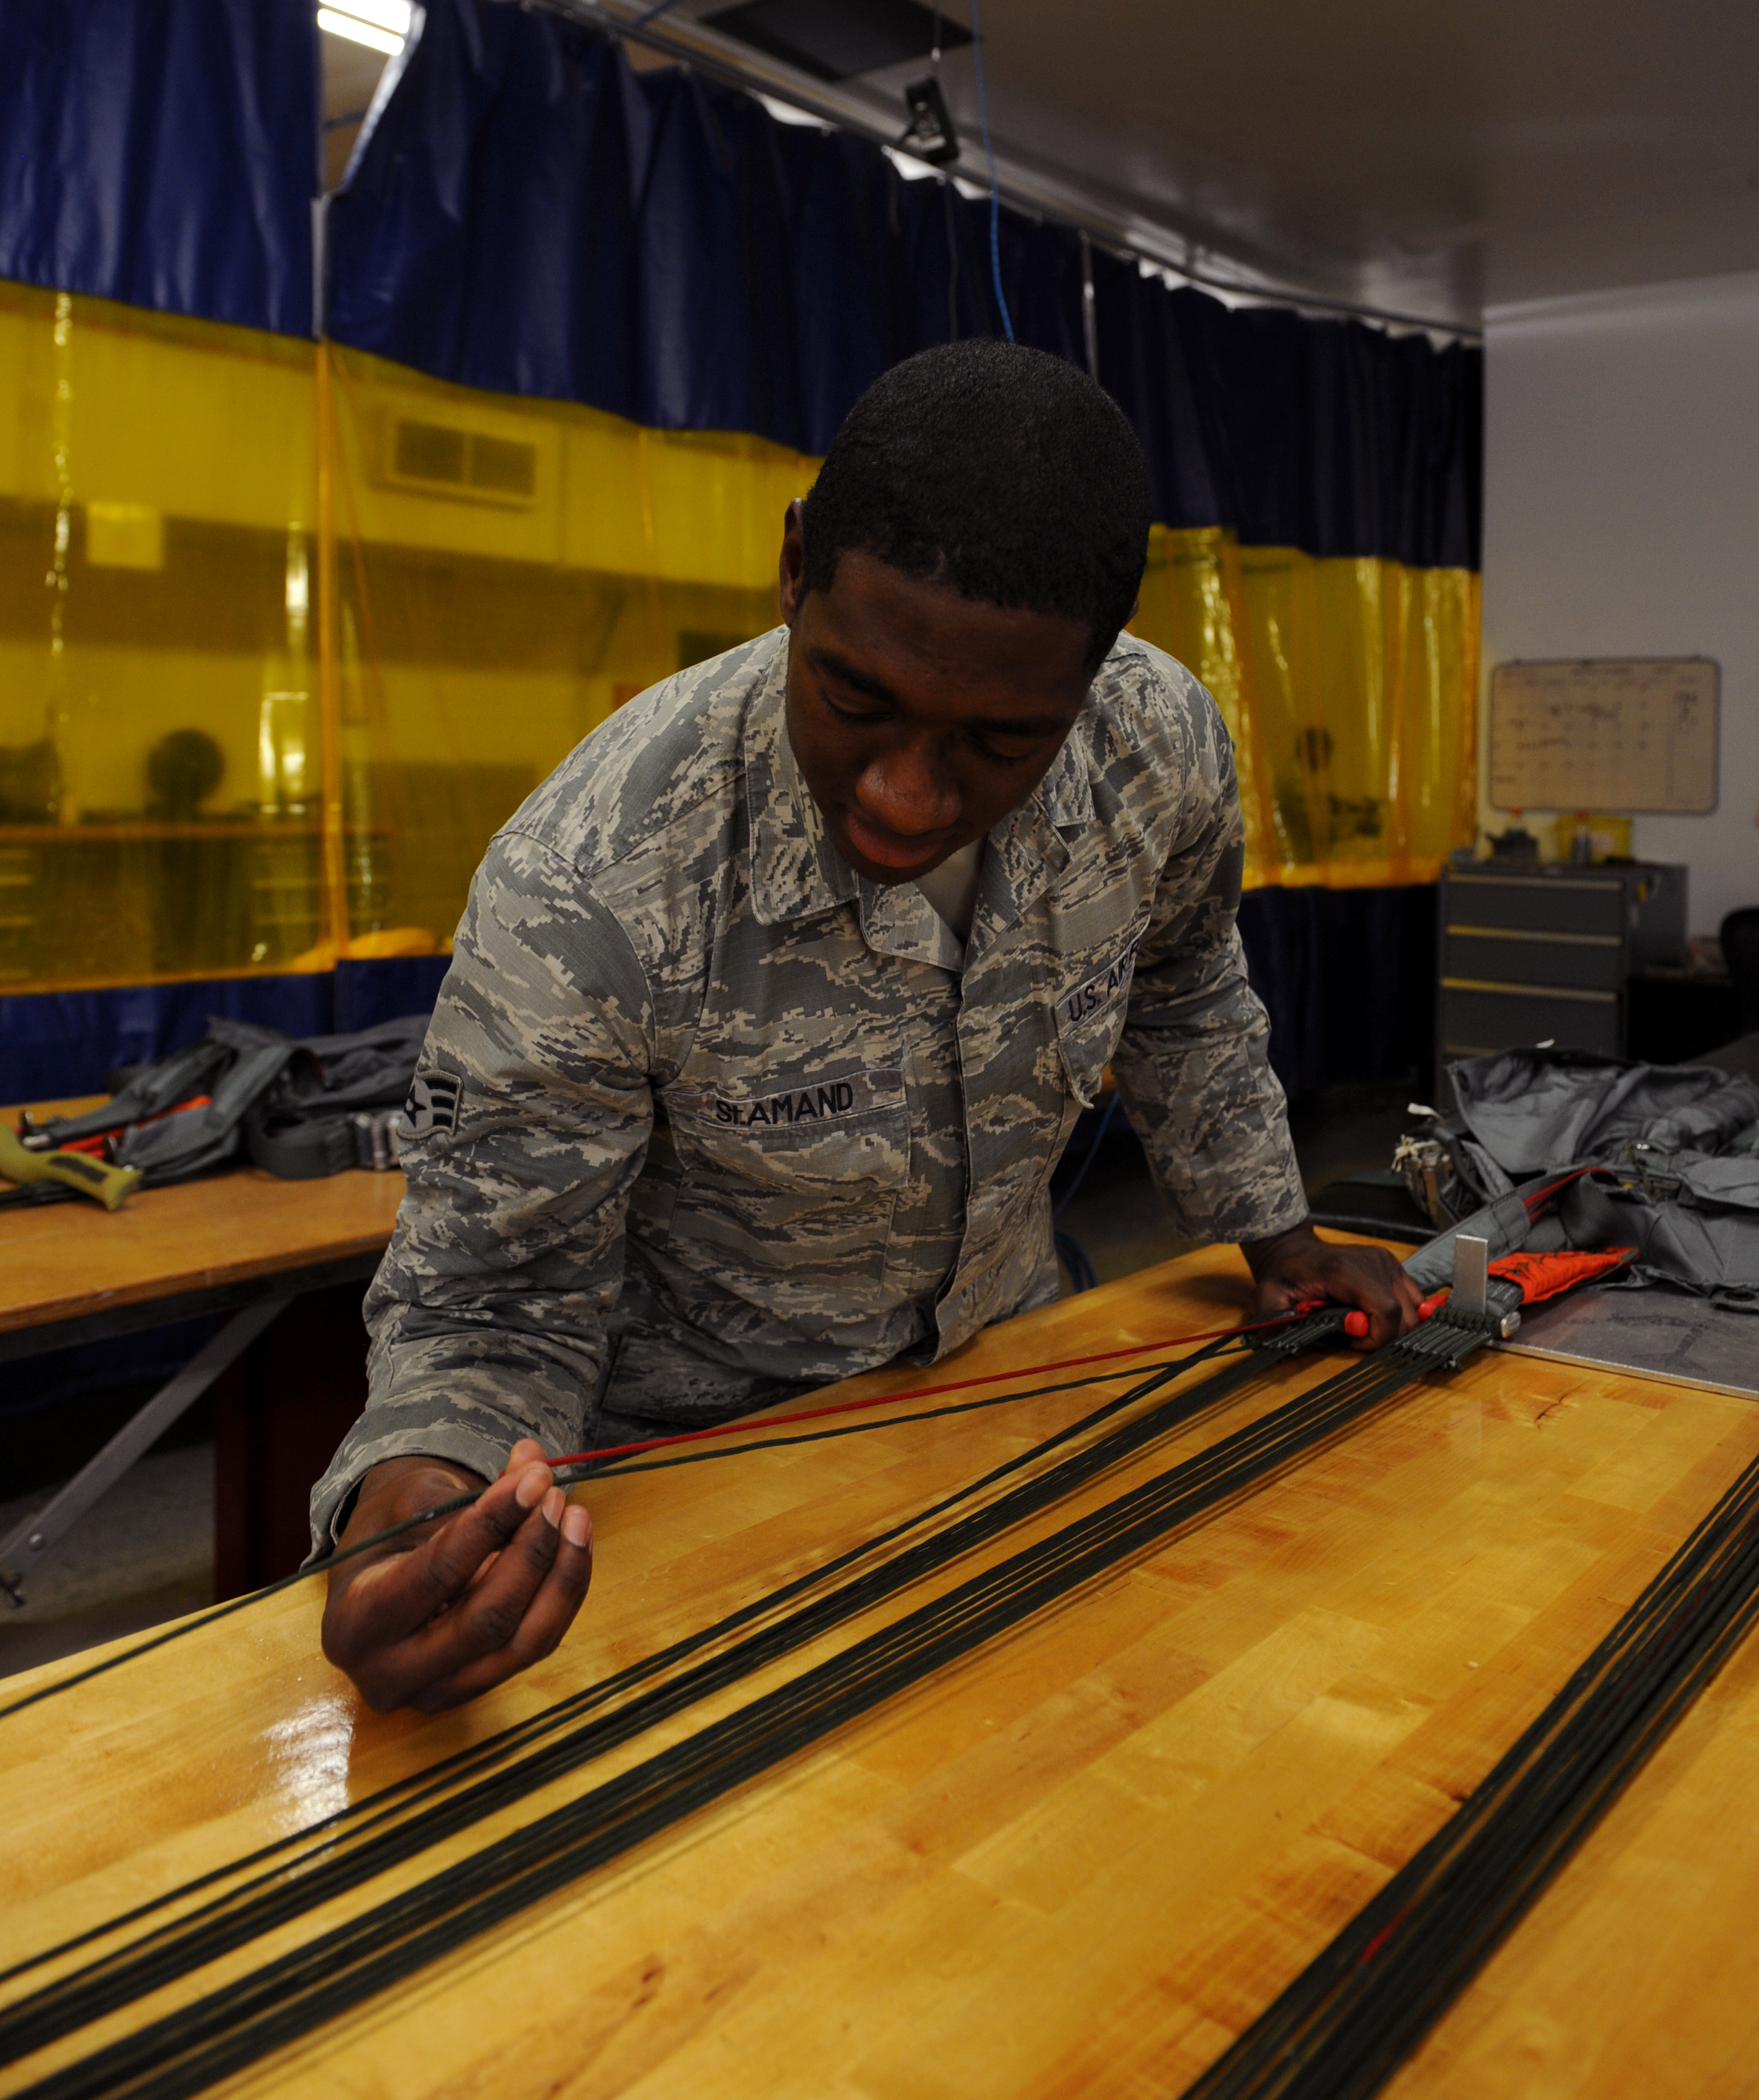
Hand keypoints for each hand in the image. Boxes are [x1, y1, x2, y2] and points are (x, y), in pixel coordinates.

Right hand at [321, 1438, 593, 1712]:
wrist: (373, 1583)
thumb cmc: (386, 1536)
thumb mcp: (411, 1502)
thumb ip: (470, 1492)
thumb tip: (534, 1466)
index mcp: (356, 1622)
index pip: (439, 1573)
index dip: (493, 1521)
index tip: (536, 1477)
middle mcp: (390, 1674)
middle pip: (486, 1620)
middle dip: (532, 1552)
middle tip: (555, 1496)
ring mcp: (437, 1693)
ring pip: (522, 1644)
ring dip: (561, 1577)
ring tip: (576, 1517)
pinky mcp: (476, 1690)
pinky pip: (534, 1647)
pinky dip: (562, 1596)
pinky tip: (574, 1546)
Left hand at [1241, 1220, 1421, 1350]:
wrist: (1293, 1249)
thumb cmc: (1283, 1275)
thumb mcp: (1269, 1297)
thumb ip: (1273, 1321)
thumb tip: (1279, 1347)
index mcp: (1346, 1271)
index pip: (1386, 1309)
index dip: (1378, 1337)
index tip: (1354, 1343)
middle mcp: (1374, 1263)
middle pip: (1405, 1314)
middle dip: (1386, 1337)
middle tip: (1357, 1339)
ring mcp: (1387, 1263)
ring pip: (1414, 1308)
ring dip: (1395, 1328)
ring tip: (1365, 1328)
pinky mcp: (1393, 1265)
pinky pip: (1414, 1298)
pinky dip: (1403, 1315)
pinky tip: (1377, 1319)